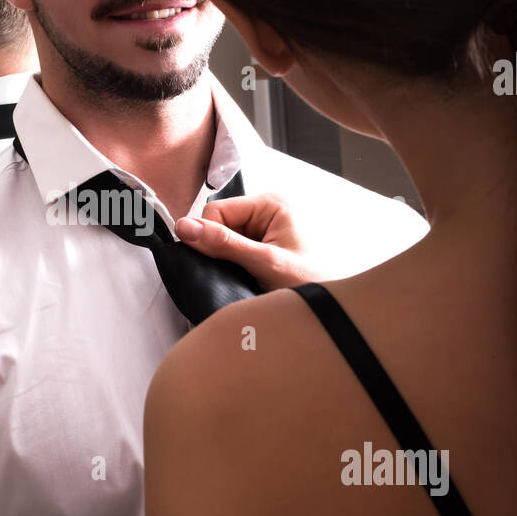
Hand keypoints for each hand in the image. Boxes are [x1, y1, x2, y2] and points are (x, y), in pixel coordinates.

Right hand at [175, 193, 325, 290]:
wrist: (331, 311)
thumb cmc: (310, 282)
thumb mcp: (264, 262)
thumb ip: (224, 244)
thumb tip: (185, 227)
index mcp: (271, 204)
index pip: (217, 211)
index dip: (209, 235)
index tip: (218, 260)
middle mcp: (267, 212)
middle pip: (219, 224)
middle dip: (222, 249)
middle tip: (243, 270)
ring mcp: (264, 230)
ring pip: (224, 240)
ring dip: (229, 259)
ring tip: (250, 275)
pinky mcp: (263, 247)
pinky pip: (234, 251)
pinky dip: (236, 266)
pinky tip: (251, 276)